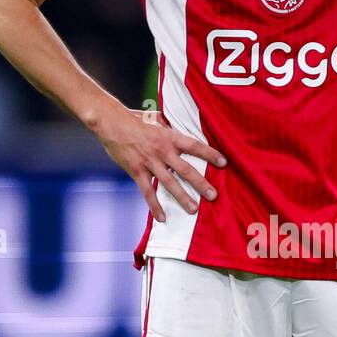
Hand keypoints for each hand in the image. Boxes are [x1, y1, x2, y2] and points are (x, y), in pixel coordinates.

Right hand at [96, 104, 226, 222]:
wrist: (112, 123)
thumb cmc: (134, 119)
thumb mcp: (157, 119)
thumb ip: (169, 128)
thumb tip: (178, 127)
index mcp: (169, 137)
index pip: (195, 146)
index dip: (210, 154)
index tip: (224, 162)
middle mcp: (163, 151)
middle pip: (186, 170)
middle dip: (201, 184)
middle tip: (213, 196)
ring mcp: (150, 163)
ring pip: (170, 183)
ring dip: (183, 198)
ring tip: (194, 210)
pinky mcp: (137, 172)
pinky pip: (148, 192)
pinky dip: (155, 206)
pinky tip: (163, 217)